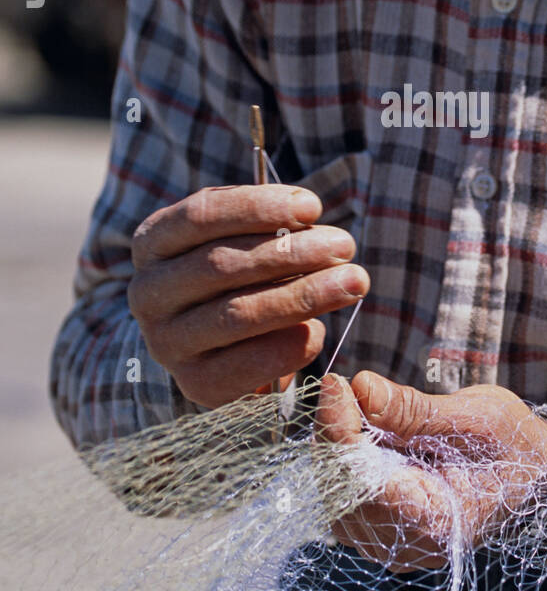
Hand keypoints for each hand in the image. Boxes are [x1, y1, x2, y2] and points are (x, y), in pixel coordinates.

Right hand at [128, 185, 368, 407]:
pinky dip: (289, 345)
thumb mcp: (240, 243)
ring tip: (353, 281)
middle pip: (221, 265)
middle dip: (291, 252)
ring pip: (237, 314)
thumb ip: (267, 228)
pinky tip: (317, 332)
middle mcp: (148, 292)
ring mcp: (166, 342)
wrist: (211, 350)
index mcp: (153, 242)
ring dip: (303, 295)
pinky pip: (246, 365)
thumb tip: (310, 220)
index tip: (313, 207)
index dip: (258, 207)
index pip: (201, 214)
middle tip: (344, 245)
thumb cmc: (237, 280)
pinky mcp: (194, 383)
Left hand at [315, 371, 546, 572]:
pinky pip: (346, 497)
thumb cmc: (514, 446)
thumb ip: (413, 409)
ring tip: (353, 406)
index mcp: (435, 523)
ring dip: (337, 446)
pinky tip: (360, 430)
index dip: (340, 430)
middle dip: (335, 434)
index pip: (362, 482)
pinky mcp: (384, 531)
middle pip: (341, 491)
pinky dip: (346, 459)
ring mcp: (392, 544)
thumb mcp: (475, 417)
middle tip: (342, 387)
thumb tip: (361, 384)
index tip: (335, 383)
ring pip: (336, 495)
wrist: (536, 476)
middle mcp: (406, 545)